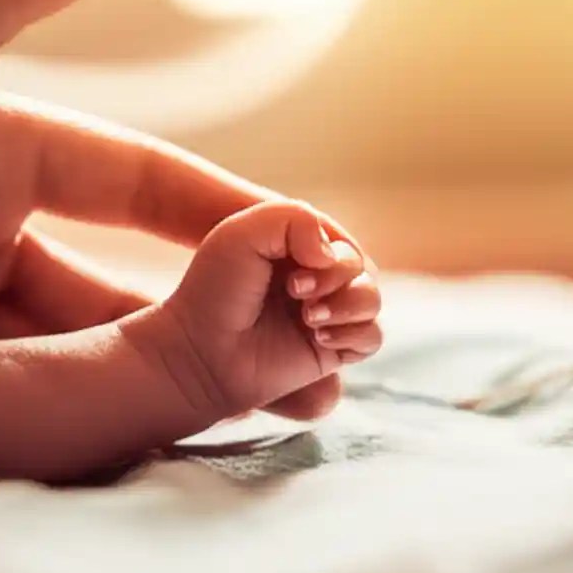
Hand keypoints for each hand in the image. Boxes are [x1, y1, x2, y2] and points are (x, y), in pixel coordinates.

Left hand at [162, 201, 382, 417]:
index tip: (291, 269)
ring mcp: (326, 314)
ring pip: (371, 300)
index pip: (341, 238)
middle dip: (336, 278)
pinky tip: (319, 338)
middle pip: (362, 268)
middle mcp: (316, 279)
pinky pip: (371, 338)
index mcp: (297, 248)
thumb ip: (294, 219)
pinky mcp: (331, 351)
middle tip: (295, 293)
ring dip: (348, 306)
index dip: (329, 250)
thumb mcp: (242, 233)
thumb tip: (332, 255)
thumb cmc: (215, 291)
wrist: (201, 352)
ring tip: (309, 319)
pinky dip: (354, 334)